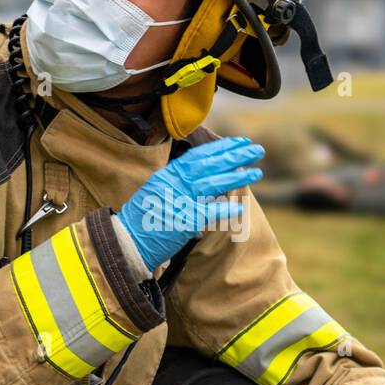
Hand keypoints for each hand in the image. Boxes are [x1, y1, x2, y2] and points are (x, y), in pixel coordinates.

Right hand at [117, 136, 263, 269]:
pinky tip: (240, 206)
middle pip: (209, 164)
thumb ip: (178, 184)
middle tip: (256, 149)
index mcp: (168, 175)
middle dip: (235, 155)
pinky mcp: (184, 222)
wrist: (127, 242)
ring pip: (213, 183)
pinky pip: (210, 213)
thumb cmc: (142, 220)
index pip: (199, 156)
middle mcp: (174, 183)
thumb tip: (202, 178)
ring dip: (237, 176)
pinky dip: (225, 210)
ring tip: (257, 171)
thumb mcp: (157, 192)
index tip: (239, 142)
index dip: (221, 148)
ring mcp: (179, 201)